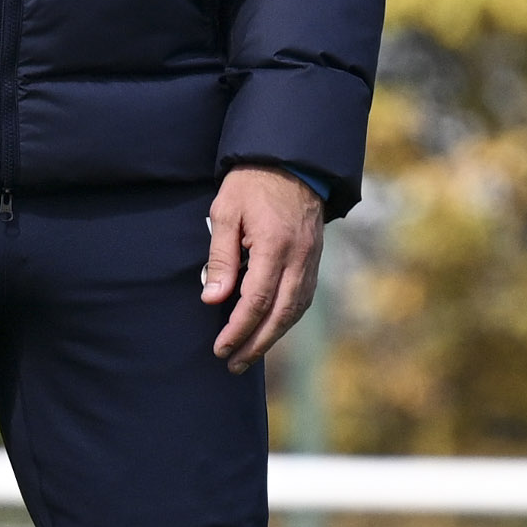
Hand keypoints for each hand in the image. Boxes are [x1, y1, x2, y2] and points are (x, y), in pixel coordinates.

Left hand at [202, 166, 325, 373]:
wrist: (292, 162)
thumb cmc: (252, 184)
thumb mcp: (226, 213)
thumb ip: (221, 257)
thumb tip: (212, 298)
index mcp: (274, 245)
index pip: (256, 300)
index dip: (237, 329)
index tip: (220, 347)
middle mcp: (299, 258)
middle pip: (280, 314)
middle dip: (256, 344)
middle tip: (233, 363)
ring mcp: (311, 260)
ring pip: (295, 310)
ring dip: (273, 336)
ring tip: (250, 353)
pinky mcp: (315, 259)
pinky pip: (303, 298)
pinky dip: (287, 319)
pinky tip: (271, 328)